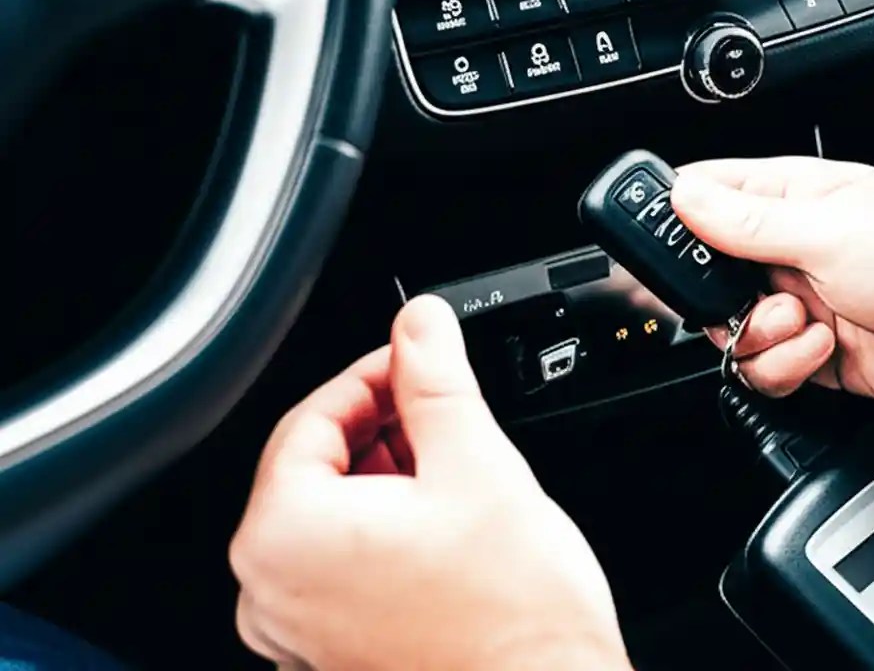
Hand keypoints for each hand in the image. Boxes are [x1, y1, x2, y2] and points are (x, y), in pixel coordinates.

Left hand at [230, 296, 630, 670]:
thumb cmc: (515, 618)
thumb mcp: (477, 464)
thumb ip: (436, 378)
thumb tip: (420, 322)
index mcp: (285, 535)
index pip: (312, 416)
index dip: (374, 376)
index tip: (418, 362)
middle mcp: (272, 591)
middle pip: (316, 467)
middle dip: (384, 429)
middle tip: (445, 416)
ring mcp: (299, 631)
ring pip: (333, 518)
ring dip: (388, 480)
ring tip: (456, 476)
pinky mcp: (332, 655)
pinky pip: (342, 568)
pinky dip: (384, 534)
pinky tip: (444, 530)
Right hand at [672, 156, 873, 407]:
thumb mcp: (828, 234)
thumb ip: (747, 222)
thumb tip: (685, 196)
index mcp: (793, 199)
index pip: (709, 195)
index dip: (681, 222)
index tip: (679, 253)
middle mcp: (791, 249)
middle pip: (709, 277)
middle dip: (723, 300)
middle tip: (762, 298)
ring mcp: (802, 301)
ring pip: (733, 330)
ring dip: (762, 339)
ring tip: (807, 325)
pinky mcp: (814, 351)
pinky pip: (766, 367)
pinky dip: (785, 367)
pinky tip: (824, 350)